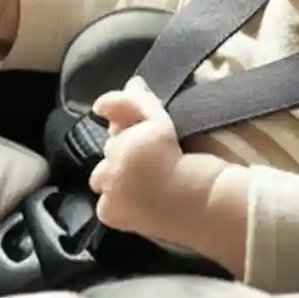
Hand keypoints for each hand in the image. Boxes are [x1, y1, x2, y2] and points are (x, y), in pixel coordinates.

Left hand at [87, 77, 184, 236]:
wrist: (195, 201)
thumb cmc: (181, 159)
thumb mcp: (161, 123)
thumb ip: (140, 102)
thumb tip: (129, 82)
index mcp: (120, 143)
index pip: (113, 127)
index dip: (124, 127)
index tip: (139, 136)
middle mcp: (109, 167)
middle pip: (108, 153)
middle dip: (121, 154)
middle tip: (146, 163)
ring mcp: (108, 193)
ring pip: (102, 180)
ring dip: (115, 178)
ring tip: (141, 183)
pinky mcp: (109, 214)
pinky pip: (105, 206)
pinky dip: (116, 204)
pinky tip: (138, 202)